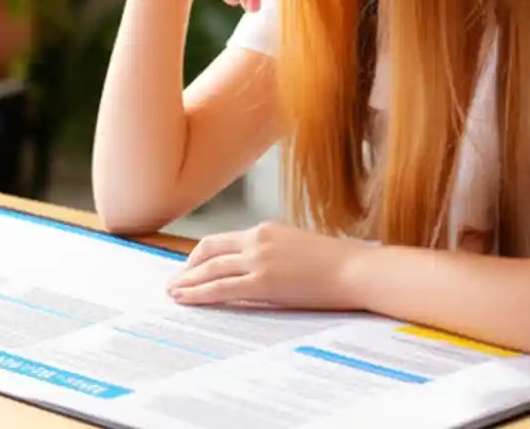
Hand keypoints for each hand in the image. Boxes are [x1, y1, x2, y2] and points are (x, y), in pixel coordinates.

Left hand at [167, 222, 370, 310]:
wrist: (357, 270)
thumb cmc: (337, 264)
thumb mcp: (297, 249)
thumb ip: (273, 254)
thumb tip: (257, 270)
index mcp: (265, 230)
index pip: (221, 240)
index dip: (199, 255)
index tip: (189, 267)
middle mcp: (257, 240)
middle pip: (208, 251)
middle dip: (186, 268)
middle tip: (173, 282)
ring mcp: (259, 260)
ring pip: (210, 270)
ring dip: (187, 282)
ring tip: (172, 293)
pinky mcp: (263, 282)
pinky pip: (221, 288)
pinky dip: (199, 293)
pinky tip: (187, 299)